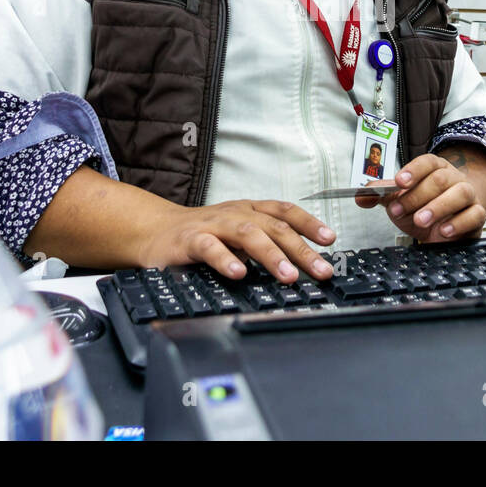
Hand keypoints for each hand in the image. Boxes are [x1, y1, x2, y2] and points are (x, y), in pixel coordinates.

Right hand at [137, 200, 336, 283]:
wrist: (155, 231)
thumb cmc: (203, 235)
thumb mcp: (238, 234)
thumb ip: (266, 244)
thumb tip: (304, 263)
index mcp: (249, 210)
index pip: (285, 211)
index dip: (309, 223)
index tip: (330, 239)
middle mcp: (235, 214)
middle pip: (274, 227)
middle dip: (301, 249)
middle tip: (321, 270)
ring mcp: (213, 225)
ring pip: (247, 234)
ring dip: (270, 255)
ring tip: (288, 276)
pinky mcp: (190, 241)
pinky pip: (209, 248)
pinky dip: (225, 260)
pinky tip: (239, 273)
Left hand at [355, 153, 485, 242]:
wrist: (447, 223)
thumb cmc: (422, 206)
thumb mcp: (399, 199)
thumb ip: (380, 195)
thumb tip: (360, 196)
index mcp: (434, 168)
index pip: (427, 162)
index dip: (413, 170)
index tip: (399, 182)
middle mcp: (453, 178)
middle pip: (440, 179)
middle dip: (418, 195)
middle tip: (399, 210)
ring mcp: (468, 195)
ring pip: (461, 193)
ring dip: (439, 207)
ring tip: (420, 220)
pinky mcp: (476, 215)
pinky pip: (475, 214)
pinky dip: (459, 223)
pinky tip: (444, 230)